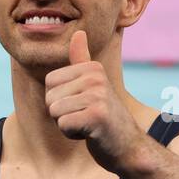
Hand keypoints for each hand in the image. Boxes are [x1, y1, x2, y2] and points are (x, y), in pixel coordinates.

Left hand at [45, 30, 147, 172]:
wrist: (128, 146)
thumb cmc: (105, 117)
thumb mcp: (94, 85)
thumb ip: (82, 60)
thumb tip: (78, 32)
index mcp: (92, 68)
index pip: (50, 82)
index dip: (60, 100)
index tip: (82, 105)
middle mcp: (95, 77)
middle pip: (50, 97)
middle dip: (62, 114)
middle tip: (86, 117)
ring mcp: (98, 95)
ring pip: (55, 112)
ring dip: (67, 125)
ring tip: (88, 125)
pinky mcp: (97, 115)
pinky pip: (63, 125)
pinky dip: (72, 134)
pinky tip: (90, 133)